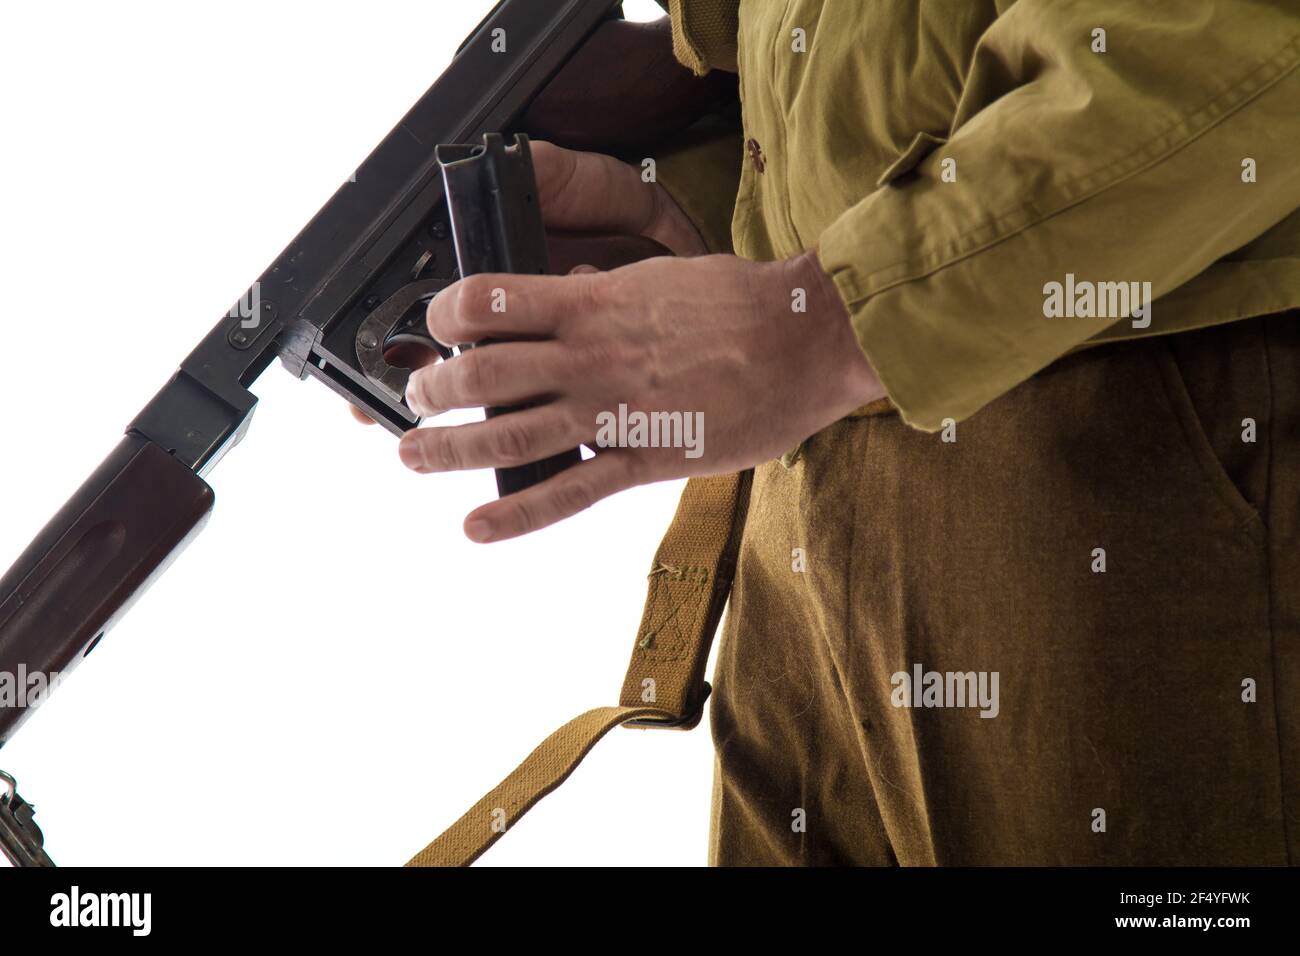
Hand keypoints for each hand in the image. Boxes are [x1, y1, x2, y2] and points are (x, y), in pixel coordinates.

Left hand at [403, 247, 883, 541]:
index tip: (437, 326)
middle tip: (419, 400)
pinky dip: (517, 513)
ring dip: (451, 447)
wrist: (805, 340)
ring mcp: (612, 412)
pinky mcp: (644, 460)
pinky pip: (569, 492)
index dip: (448, 315)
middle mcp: (588, 358)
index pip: (490, 302)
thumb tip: (573, 294)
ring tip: (416, 455)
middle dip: (436, 389)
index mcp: (591, 305)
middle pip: (483, 374)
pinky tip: (477, 525)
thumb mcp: (661, 278)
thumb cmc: (742, 302)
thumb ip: (608, 294)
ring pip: (510, 433)